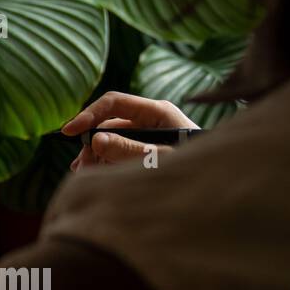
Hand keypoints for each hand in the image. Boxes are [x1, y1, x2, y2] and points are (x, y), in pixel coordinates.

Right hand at [61, 91, 197, 170]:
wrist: (220, 186)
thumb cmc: (198, 169)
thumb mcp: (162, 160)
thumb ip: (128, 150)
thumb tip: (95, 140)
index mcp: (157, 112)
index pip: (114, 102)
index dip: (89, 114)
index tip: (69, 131)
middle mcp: (150, 119)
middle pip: (109, 122)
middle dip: (91, 142)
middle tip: (80, 166)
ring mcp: (148, 134)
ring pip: (111, 139)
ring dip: (96, 155)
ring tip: (87, 175)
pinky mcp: (147, 149)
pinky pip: (119, 151)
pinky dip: (106, 162)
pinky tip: (97, 174)